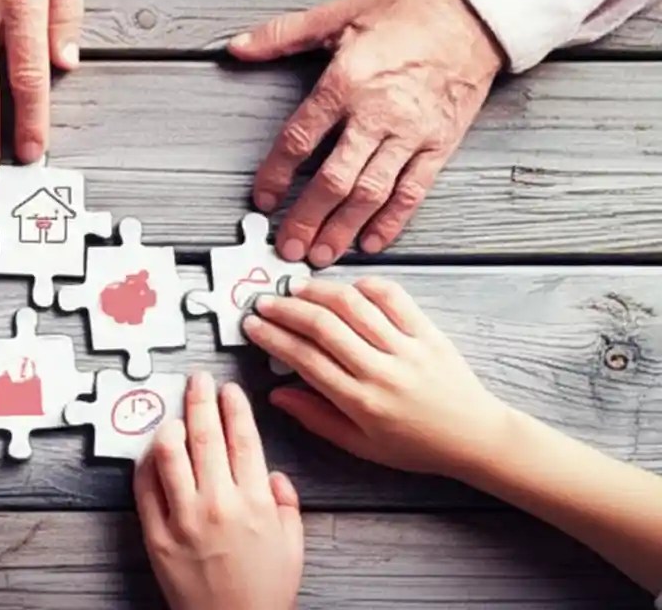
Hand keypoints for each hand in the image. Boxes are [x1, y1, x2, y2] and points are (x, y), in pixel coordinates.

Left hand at [135, 373, 303, 609]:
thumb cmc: (265, 591)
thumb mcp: (293, 545)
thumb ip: (286, 504)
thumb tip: (272, 474)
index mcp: (254, 502)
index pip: (243, 439)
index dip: (235, 407)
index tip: (229, 390)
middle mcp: (218, 504)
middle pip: (205, 437)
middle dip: (201, 400)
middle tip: (197, 381)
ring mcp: (183, 519)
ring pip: (169, 455)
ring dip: (171, 427)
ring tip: (174, 415)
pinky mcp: (156, 536)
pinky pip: (145, 489)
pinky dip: (146, 465)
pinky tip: (151, 454)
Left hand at [229, 0, 504, 266]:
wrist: (474, 12)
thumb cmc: (405, 11)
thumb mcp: (339, 13)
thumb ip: (283, 35)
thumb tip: (237, 48)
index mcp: (346, 82)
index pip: (300, 139)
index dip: (276, 174)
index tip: (262, 200)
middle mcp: (377, 113)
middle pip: (335, 179)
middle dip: (308, 219)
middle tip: (288, 249)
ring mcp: (412, 133)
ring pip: (372, 193)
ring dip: (343, 229)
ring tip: (322, 255)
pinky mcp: (441, 144)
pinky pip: (413, 190)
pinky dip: (392, 221)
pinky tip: (371, 242)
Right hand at [242, 277, 511, 476]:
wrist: (476, 438)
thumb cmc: (418, 446)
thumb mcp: (361, 445)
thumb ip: (316, 418)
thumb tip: (277, 394)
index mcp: (361, 402)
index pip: (305, 359)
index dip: (273, 338)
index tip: (254, 327)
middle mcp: (382, 371)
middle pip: (323, 326)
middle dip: (286, 309)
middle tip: (265, 303)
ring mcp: (407, 348)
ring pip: (353, 305)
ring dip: (318, 291)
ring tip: (297, 288)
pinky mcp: (428, 332)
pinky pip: (393, 297)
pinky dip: (366, 285)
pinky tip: (347, 288)